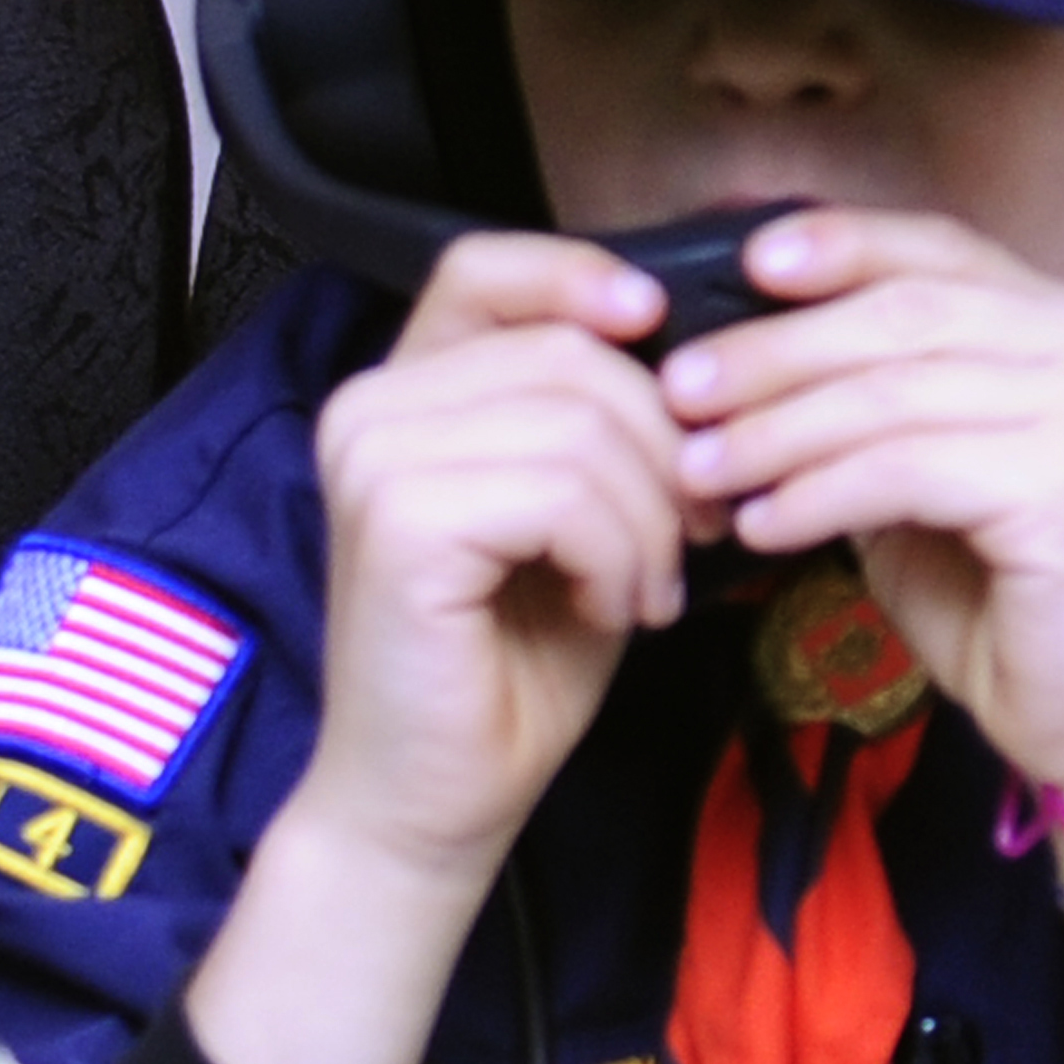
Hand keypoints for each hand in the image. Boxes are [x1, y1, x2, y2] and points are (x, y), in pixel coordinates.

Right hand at [299, 233, 693, 870]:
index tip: (660, 329)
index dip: (584, 278)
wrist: (439, 797)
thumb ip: (602, 421)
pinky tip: (605, 610)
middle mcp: (369, 408)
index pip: (488, 266)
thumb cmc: (513, 662)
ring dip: (648, 517)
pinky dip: (616, 556)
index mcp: (404, 391)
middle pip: (571, 355)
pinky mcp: (398, 522)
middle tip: (691, 535)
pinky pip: (562, 493)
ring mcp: (373, 460)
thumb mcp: (578, 513)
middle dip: (667, 448)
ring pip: (579, 424)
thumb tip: (694, 344)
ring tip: (642, 588)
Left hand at [653, 210, 1063, 801]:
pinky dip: (816, 494)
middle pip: (907, 316)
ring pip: (894, 393)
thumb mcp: (930, 476)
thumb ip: (875, 404)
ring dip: (776, 432)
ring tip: (698, 470)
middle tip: (680, 388)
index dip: (841, 246)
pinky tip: (761, 524)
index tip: (743, 262)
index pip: (944, 251)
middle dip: (777, 350)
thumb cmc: (1010, 603)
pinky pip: (905, 469)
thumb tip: (739, 350)